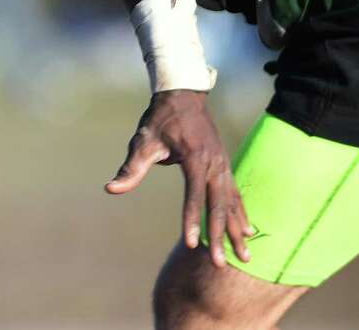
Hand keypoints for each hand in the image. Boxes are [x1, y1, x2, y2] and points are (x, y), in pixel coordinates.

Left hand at [105, 90, 251, 267]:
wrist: (184, 94)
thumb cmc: (160, 119)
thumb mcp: (144, 140)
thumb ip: (131, 167)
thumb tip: (111, 188)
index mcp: (194, 157)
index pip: (194, 194)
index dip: (191, 219)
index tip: (190, 244)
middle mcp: (214, 163)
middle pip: (218, 204)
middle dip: (220, 235)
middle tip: (219, 264)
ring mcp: (223, 165)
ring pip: (231, 203)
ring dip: (236, 230)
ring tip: (245, 258)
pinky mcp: (224, 166)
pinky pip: (235, 194)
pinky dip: (241, 214)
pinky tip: (247, 232)